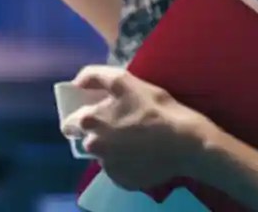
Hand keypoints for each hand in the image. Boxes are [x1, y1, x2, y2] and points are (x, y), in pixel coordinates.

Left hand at [61, 65, 209, 190]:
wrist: (187, 143)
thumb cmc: (156, 109)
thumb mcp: (125, 81)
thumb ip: (95, 76)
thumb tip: (77, 82)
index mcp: (89, 122)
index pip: (70, 123)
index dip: (82, 118)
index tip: (99, 115)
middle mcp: (93, 147)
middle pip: (88, 141)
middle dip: (100, 134)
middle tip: (123, 128)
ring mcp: (108, 168)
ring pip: (104, 157)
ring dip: (114, 150)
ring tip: (136, 142)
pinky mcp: (124, 182)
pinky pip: (119, 171)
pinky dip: (127, 165)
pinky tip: (143, 155)